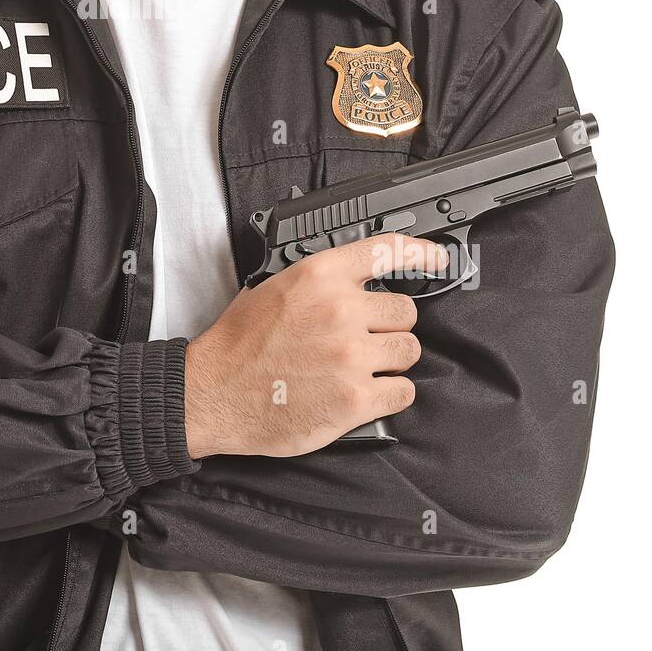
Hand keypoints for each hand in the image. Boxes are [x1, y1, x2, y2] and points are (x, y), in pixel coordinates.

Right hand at [183, 233, 446, 458]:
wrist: (213, 393)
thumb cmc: (238, 345)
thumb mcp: (272, 288)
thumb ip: (320, 281)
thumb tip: (357, 283)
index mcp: (318, 276)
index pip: (387, 251)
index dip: (421, 253)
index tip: (438, 258)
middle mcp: (340, 310)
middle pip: (406, 311)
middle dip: (389, 326)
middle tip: (365, 338)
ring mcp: (351, 356)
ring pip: (409, 351)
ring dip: (390, 360)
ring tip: (359, 367)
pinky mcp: (355, 399)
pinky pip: (403, 392)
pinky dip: (389, 394)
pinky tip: (362, 392)